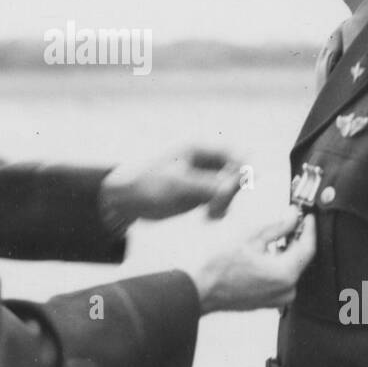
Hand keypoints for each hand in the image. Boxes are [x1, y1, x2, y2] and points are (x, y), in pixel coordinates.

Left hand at [99, 146, 246, 225]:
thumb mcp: (176, 185)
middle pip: (235, 172)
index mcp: (197, 148)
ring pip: (229, 188)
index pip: (233, 154)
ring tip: (211, 216)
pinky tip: (209, 218)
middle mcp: (204, 161)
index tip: (242, 187)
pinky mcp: (199, 194)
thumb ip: (206, 185)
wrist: (124, 199)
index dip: (243, 169)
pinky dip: (219, 209)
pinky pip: (219, 200)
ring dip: (226, 202)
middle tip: (217, 208)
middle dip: (232, 190)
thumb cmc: (145, 184)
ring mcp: (202, 177)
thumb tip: (232, 186)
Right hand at [191, 210, 315, 313]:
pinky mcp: (264, 302)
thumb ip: (279, 225)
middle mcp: (284, 291)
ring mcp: (274, 299)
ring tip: (274, 234)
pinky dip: (274, 264)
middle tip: (290, 220)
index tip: (307, 216)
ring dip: (284, 251)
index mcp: (285, 274)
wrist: (195, 288)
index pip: (308, 247)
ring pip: (288, 269)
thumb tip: (294, 216)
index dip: (308, 228)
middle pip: (300, 259)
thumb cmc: (216, 264)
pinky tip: (262, 252)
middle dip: (296, 238)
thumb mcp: (251, 235)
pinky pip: (278, 280)